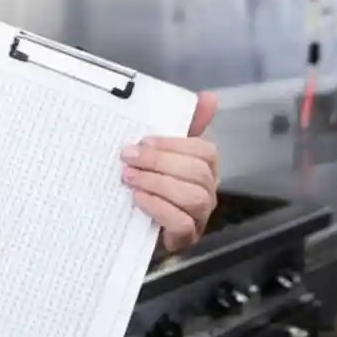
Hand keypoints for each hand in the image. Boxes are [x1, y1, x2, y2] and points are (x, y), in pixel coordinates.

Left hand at [121, 92, 219, 252]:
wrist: (129, 227)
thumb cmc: (149, 184)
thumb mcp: (159, 153)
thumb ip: (182, 126)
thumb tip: (208, 97)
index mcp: (204, 168)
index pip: (204, 150)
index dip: (174, 144)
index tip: (142, 141)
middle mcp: (207, 192)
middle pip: (199, 173)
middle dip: (160, 162)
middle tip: (127, 158)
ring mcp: (199, 217)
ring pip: (194, 197)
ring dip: (158, 184)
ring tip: (129, 178)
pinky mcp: (186, 238)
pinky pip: (182, 223)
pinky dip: (159, 207)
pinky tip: (137, 199)